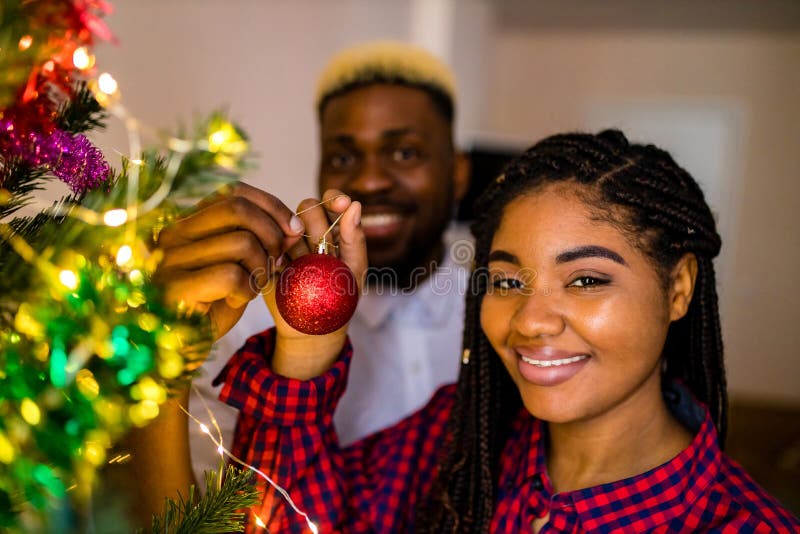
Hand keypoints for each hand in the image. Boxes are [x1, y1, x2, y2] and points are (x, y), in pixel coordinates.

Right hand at [153, 182, 304, 340]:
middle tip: (277, 261)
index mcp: (187, 221)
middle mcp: (174, 233)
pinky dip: (246, 291)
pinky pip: (232, 276)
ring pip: (242, 242)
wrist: (180, 344)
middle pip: (238, 208)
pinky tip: (235, 300)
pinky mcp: (175, 287)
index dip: (272, 205)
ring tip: (252, 286)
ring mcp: (171, 259)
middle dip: (272, 234)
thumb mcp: (241, 263)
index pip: (234, 191)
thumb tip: (294, 227)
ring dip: (261, 268)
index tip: (294, 228)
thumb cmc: (214, 301)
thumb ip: (262, 240)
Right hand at [263, 189, 366, 378]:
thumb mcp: (355, 271)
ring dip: (296, 242)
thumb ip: (356, 239)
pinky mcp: (268, 258)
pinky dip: (278, 255)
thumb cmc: (340, 300)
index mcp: (332, 231)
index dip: (334, 198)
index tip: (342, 203)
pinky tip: (285, 271)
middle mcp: (308, 232)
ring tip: (303, 267)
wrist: (313, 331)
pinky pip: (268, 245)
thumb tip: (355, 204)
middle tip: (321, 249)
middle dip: (317, 223)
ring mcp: (286, 244)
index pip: (331, 201)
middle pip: (308, 208)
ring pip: (286, 224)